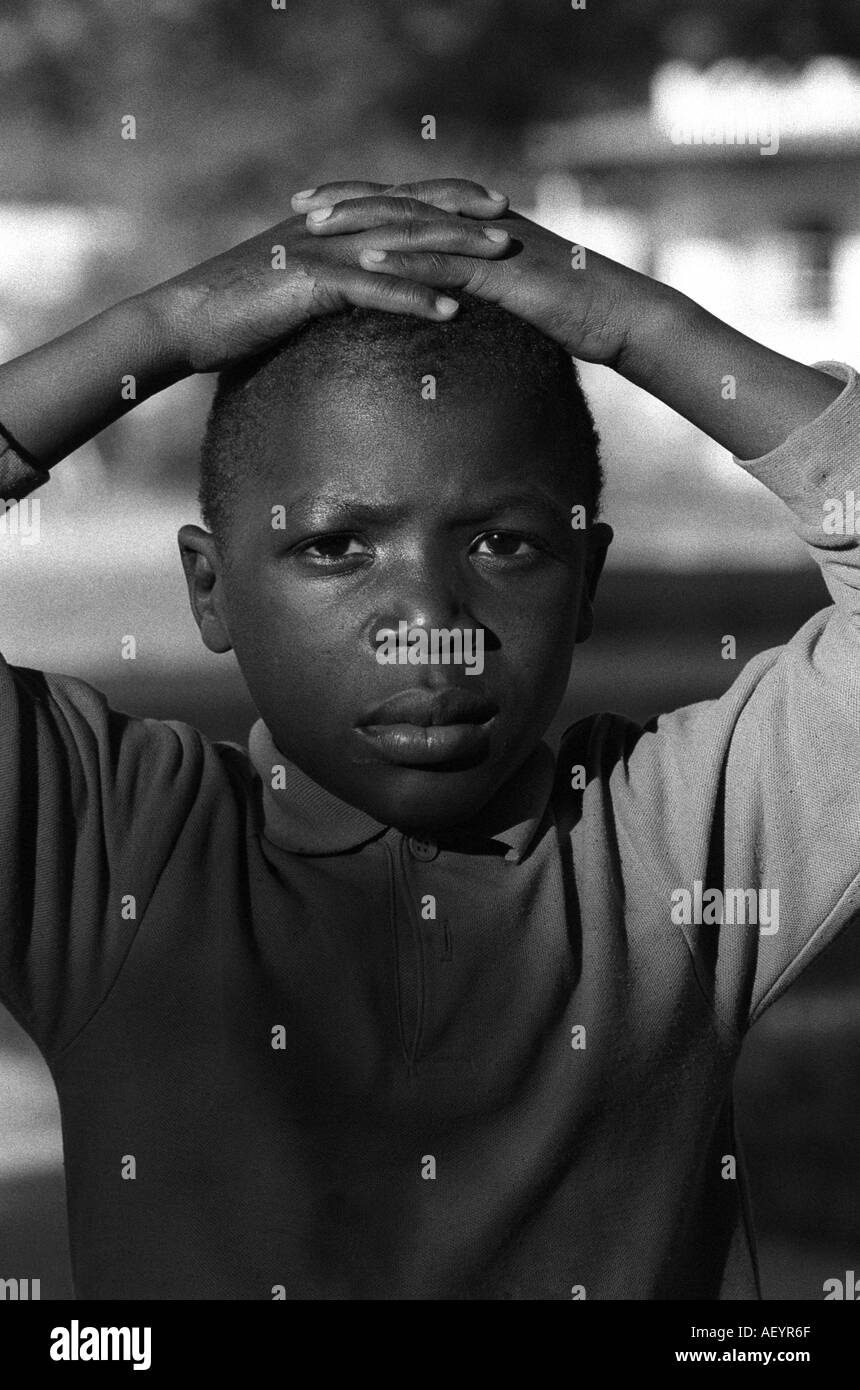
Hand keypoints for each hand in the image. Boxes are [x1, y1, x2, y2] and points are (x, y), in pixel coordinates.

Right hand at [143, 181, 512, 373]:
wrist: (186, 318)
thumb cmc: (236, 310)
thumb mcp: (290, 286)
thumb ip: (328, 279)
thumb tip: (358, 293)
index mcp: (329, 223)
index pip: (398, 200)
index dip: (446, 198)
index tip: (491, 206)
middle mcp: (330, 226)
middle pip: (410, 213)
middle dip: (465, 217)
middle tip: (513, 223)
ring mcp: (321, 250)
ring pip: (400, 245)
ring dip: (454, 252)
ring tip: (500, 262)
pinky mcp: (309, 282)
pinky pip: (373, 290)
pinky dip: (414, 298)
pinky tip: (450, 312)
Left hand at [300, 184, 665, 367]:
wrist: (617, 313)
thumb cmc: (568, 309)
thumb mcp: (511, 293)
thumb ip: (475, 284)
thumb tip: (444, 297)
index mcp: (475, 224)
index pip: (409, 203)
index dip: (362, 199)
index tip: (317, 203)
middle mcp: (477, 221)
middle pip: (402, 202)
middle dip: (348, 200)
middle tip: (300, 204)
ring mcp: (488, 241)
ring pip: (414, 224)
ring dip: (363, 222)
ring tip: (318, 226)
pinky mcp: (501, 269)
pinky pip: (445, 260)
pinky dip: (405, 258)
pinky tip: (369, 260)